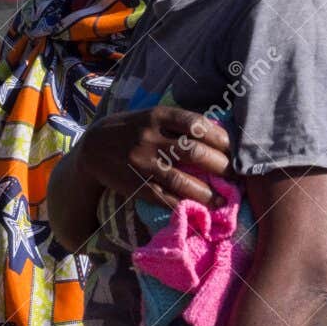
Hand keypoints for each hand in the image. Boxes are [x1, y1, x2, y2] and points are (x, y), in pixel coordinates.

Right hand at [76, 107, 231, 212]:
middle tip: (234, 175)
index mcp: (157, 115)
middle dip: (220, 166)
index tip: (232, 149)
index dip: (220, 138)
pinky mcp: (135, 185)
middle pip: (194, 153)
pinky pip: (164, 198)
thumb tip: (218, 135)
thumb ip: (178, 123)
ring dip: (207, 193)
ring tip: (223, 200)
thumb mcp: (150, 115)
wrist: (92, 148)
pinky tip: (198, 210)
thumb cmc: (131, 129)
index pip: (197, 125)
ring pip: (181, 180)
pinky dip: (183, 205)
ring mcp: (141, 163)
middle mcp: (149, 137)